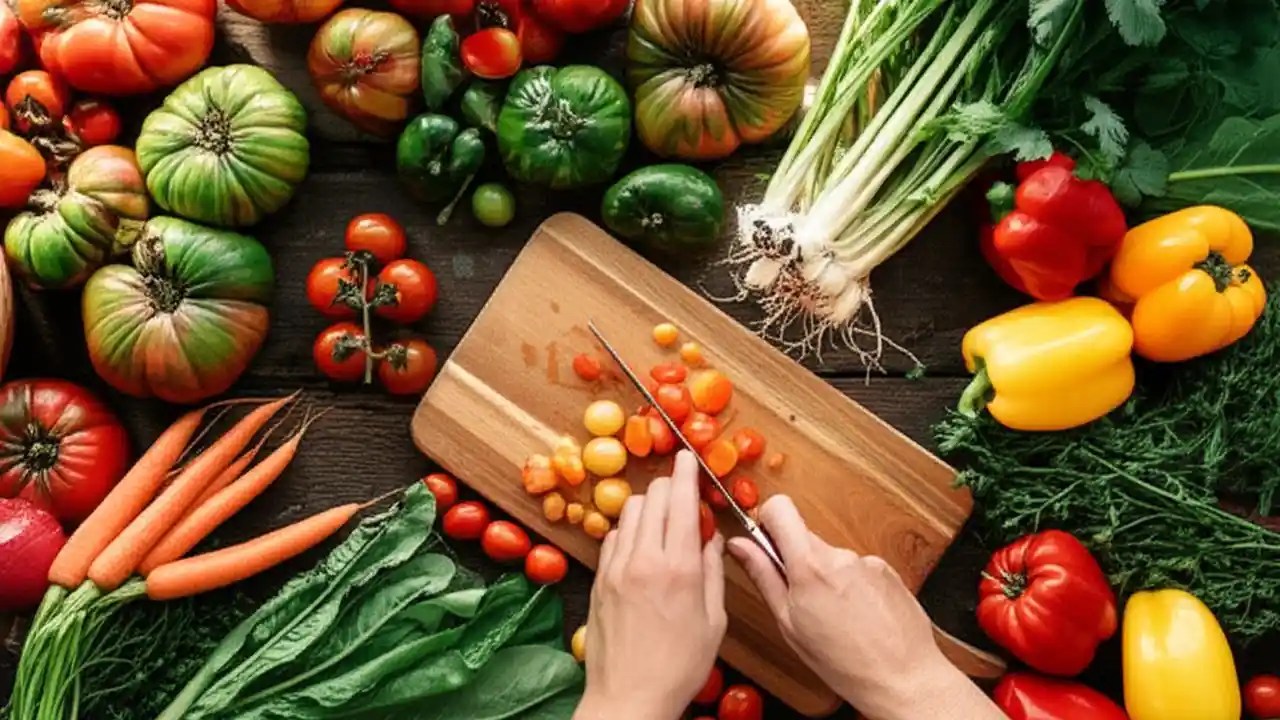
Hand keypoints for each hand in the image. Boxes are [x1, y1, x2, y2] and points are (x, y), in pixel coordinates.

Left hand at [574, 451, 726, 719]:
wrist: (630, 697)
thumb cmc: (680, 666)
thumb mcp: (714, 620)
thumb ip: (714, 571)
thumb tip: (713, 537)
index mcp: (680, 568)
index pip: (682, 502)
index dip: (687, 474)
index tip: (689, 459)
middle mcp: (644, 560)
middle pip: (653, 498)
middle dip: (670, 487)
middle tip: (682, 492)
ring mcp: (616, 568)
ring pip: (629, 512)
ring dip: (648, 506)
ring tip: (662, 519)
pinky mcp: (599, 580)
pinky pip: (612, 538)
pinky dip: (628, 531)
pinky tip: (640, 546)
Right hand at [728, 496, 1003, 719]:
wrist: (904, 678)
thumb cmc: (845, 662)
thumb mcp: (789, 623)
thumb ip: (763, 576)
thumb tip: (740, 546)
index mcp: (810, 566)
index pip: (780, 508)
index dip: (767, 520)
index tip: (765, 543)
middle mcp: (840, 555)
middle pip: (804, 536)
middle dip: (795, 559)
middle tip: (798, 597)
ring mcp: (867, 561)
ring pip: (830, 556)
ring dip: (825, 577)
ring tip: (834, 616)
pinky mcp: (886, 570)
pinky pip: (856, 568)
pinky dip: (850, 586)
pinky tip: (856, 616)